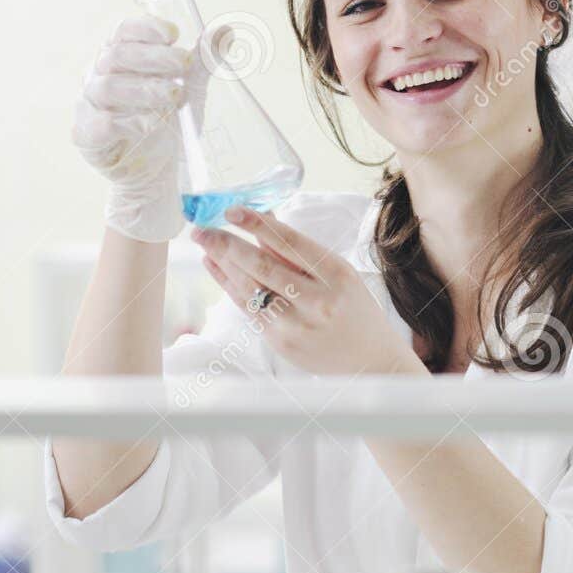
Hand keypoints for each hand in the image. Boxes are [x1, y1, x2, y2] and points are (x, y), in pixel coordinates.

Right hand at [72, 15, 207, 243]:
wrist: (157, 172)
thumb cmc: (169, 125)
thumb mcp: (191, 91)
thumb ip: (203, 63)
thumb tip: (225, 31)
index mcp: (119, 57)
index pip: (124, 31)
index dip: (146, 28)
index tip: (174, 34)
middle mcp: (98, 76)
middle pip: (117, 55)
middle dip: (153, 57)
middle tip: (183, 63)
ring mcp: (89, 105)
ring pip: (108, 87)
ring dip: (144, 89)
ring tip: (173, 96)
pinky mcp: (87, 135)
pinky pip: (101, 123)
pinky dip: (127, 122)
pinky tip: (150, 124)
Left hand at [193, 206, 420, 377]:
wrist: (370, 362)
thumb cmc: (355, 311)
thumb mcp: (339, 274)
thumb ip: (301, 253)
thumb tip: (262, 224)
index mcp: (338, 275)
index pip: (290, 243)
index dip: (257, 225)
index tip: (232, 210)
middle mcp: (318, 300)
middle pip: (264, 266)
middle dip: (228, 244)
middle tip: (202, 228)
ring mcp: (298, 325)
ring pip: (251, 288)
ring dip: (222, 263)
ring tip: (203, 242)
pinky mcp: (282, 343)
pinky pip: (248, 309)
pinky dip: (229, 286)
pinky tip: (215, 267)